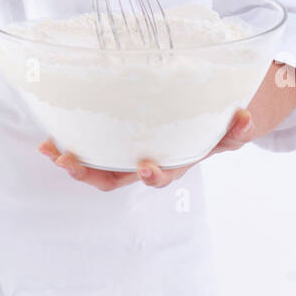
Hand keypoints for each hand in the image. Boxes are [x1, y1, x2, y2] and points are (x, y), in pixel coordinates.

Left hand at [38, 107, 254, 191]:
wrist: (204, 122)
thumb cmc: (215, 127)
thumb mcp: (231, 130)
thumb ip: (238, 128)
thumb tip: (246, 116)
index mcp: (172, 163)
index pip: (159, 176)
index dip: (152, 176)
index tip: (145, 166)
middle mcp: (145, 163)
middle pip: (113, 178)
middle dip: (89, 174)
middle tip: (68, 162)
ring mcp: (126, 153)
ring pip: (95, 165)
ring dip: (71, 161)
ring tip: (49, 149)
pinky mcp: (112, 137)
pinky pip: (88, 144)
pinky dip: (69, 139)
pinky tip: (49, 131)